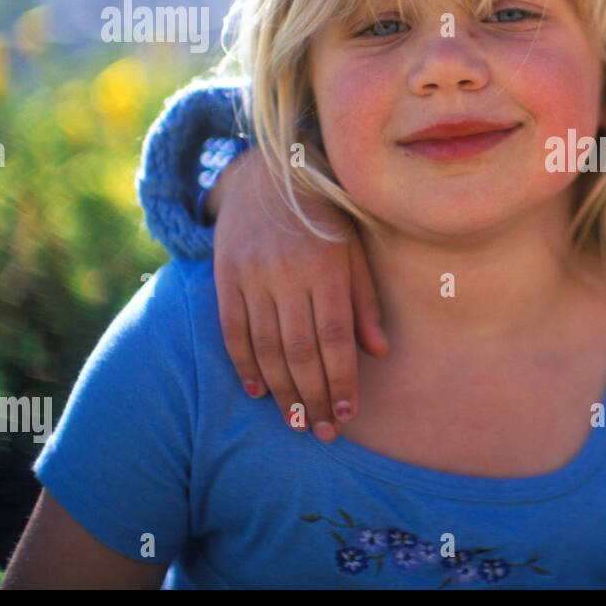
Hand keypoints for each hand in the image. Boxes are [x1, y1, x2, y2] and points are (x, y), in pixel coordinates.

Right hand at [211, 151, 387, 441]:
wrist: (266, 174)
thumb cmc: (325, 216)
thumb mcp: (355, 247)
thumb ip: (365, 299)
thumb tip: (380, 351)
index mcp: (326, 266)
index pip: (335, 337)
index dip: (341, 379)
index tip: (349, 413)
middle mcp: (287, 273)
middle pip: (300, 350)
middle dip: (314, 397)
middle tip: (323, 431)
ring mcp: (252, 275)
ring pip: (266, 346)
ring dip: (282, 390)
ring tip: (296, 421)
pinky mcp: (225, 276)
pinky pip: (232, 330)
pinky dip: (244, 364)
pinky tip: (258, 391)